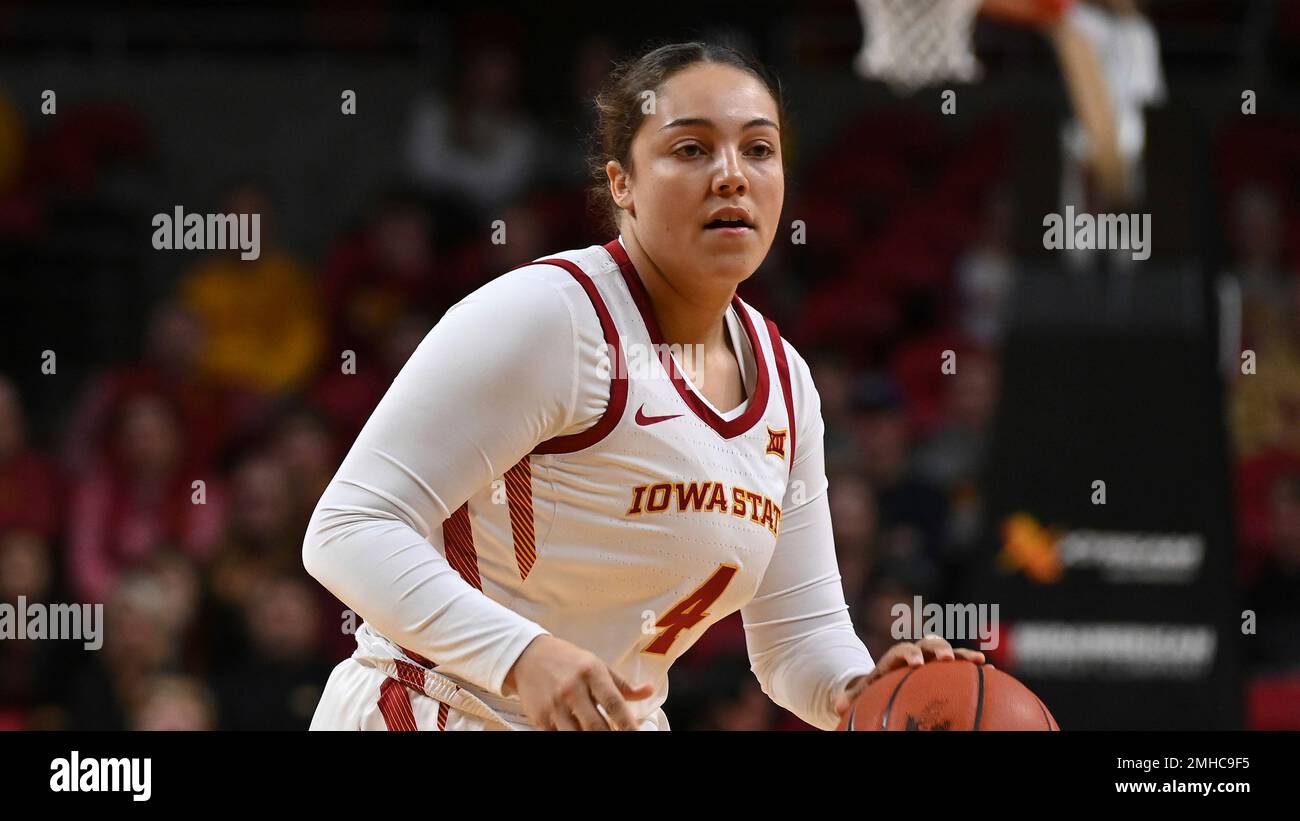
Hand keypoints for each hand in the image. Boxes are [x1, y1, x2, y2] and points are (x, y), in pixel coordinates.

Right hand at [502, 635, 654, 729]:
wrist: (527, 655)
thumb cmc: (568, 661)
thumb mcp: (596, 665)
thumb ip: (622, 684)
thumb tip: (649, 691)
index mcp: (591, 673)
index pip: (614, 703)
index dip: (628, 723)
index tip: (636, 733)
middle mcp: (573, 688)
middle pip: (597, 725)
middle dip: (610, 737)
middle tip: (620, 739)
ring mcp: (555, 705)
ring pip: (576, 735)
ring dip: (590, 739)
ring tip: (599, 736)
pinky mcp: (540, 717)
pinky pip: (558, 736)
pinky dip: (571, 737)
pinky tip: (578, 734)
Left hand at [833, 636, 990, 719]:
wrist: (876, 681)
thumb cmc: (866, 690)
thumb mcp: (856, 694)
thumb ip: (849, 698)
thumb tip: (837, 706)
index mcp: (891, 661)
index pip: (899, 652)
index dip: (909, 655)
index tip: (917, 663)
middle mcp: (912, 655)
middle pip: (926, 644)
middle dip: (938, 648)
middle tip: (948, 658)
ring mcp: (928, 660)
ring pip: (947, 652)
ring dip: (963, 655)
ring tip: (982, 661)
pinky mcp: (940, 667)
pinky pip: (958, 666)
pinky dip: (972, 667)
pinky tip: (992, 673)